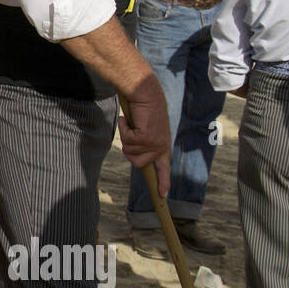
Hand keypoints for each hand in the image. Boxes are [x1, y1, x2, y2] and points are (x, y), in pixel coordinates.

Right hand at [118, 82, 170, 199]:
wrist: (145, 93)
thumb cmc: (142, 109)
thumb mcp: (144, 128)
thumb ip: (142, 142)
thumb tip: (134, 154)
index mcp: (162, 145)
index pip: (164, 167)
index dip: (163, 181)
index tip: (162, 194)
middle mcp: (161, 146)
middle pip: (138, 163)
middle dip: (129, 149)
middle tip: (130, 132)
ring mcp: (155, 143)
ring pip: (130, 151)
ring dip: (126, 136)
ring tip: (132, 122)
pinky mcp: (148, 137)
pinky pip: (127, 140)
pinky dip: (124, 129)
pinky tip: (129, 119)